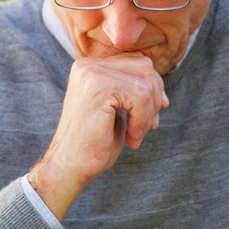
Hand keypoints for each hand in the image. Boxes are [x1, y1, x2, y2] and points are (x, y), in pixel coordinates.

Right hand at [28, 53, 168, 220]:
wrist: (70, 166)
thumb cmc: (94, 143)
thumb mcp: (115, 110)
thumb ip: (130, 90)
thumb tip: (159, 83)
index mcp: (91, 67)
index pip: (136, 62)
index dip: (153, 87)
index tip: (152, 116)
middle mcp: (89, 65)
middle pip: (144, 66)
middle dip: (155, 98)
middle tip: (149, 126)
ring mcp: (92, 73)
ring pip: (146, 82)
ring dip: (149, 113)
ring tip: (136, 135)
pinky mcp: (99, 87)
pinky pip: (141, 97)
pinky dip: (143, 121)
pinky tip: (131, 139)